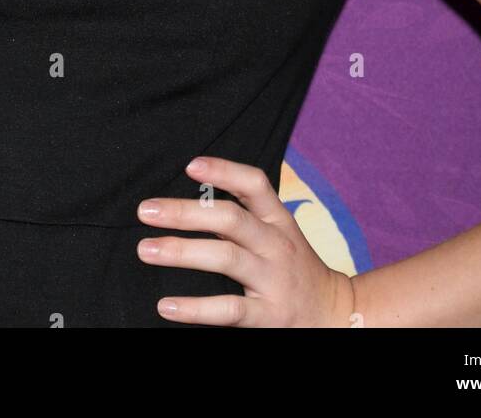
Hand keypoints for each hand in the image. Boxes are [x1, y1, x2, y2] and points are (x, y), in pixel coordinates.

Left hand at [135, 154, 358, 326]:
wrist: (334, 313)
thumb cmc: (294, 267)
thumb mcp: (279, 234)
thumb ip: (244, 217)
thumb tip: (190, 203)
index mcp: (278, 220)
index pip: (255, 185)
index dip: (224, 171)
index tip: (190, 165)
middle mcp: (275, 245)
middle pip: (230, 219)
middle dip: (185, 212)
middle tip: (146, 210)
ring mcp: (273, 280)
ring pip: (226, 258)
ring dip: (182, 252)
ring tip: (146, 249)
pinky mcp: (268, 316)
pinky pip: (229, 309)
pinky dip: (196, 308)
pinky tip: (167, 305)